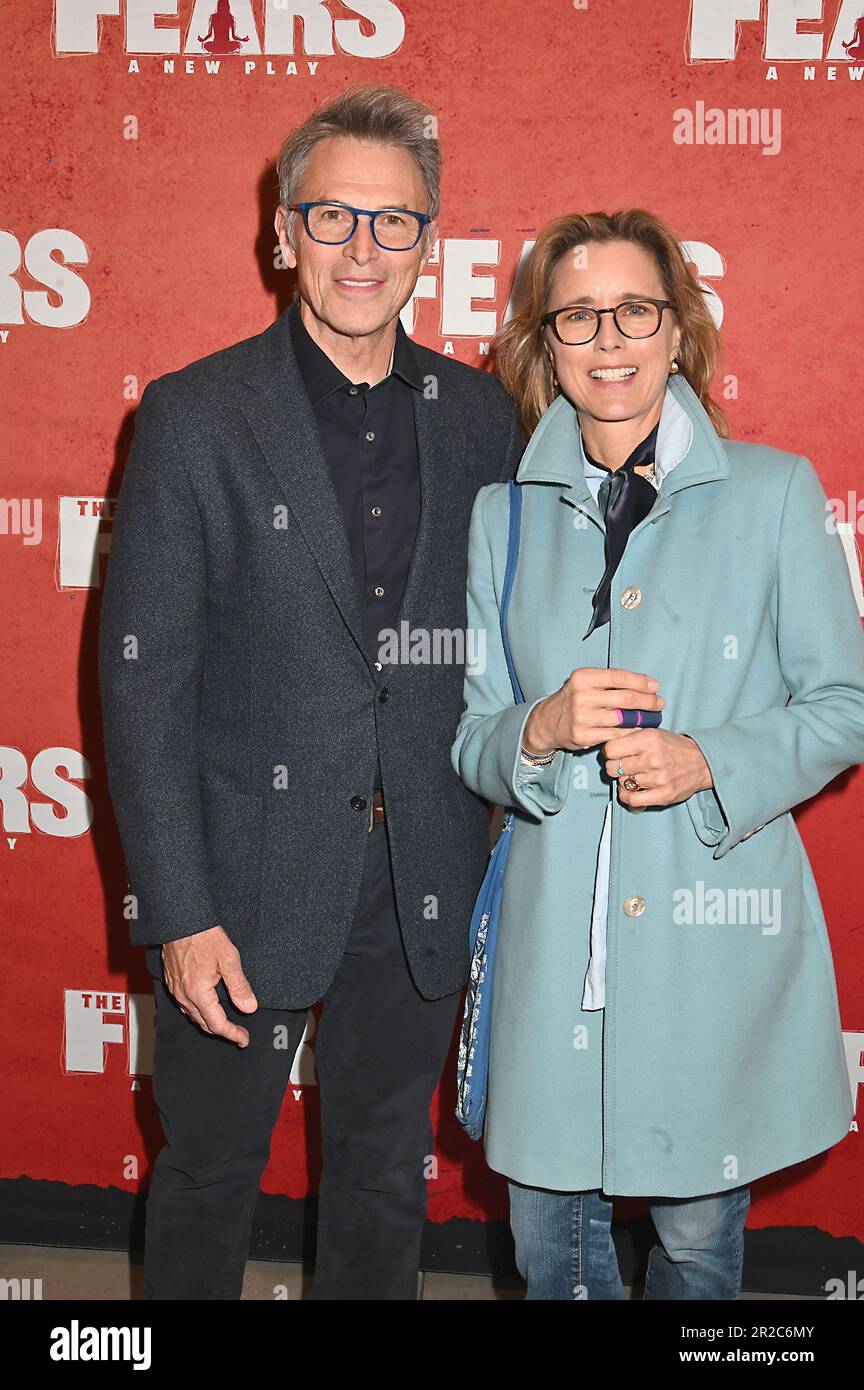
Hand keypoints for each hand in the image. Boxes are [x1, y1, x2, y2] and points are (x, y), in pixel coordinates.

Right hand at [162, 925, 258, 1045]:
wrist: (181, 920)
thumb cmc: (203, 935)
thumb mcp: (229, 959)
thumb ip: (239, 986)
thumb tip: (249, 1007)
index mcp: (198, 992)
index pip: (217, 1023)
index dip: (232, 1034)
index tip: (243, 1039)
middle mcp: (184, 994)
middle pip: (204, 1023)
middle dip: (222, 1031)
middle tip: (238, 1033)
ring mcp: (175, 989)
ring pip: (193, 1015)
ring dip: (209, 1022)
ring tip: (225, 1022)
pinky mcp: (171, 981)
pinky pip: (185, 1004)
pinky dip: (198, 1010)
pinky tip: (207, 1005)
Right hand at [522, 667, 664, 754]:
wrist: (548, 722)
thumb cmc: (574, 699)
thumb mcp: (585, 683)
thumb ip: (610, 682)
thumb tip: (646, 685)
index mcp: (583, 678)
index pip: (619, 677)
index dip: (641, 682)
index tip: (655, 687)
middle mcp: (581, 696)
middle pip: (625, 698)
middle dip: (647, 701)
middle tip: (659, 703)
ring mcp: (582, 717)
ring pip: (622, 718)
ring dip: (642, 719)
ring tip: (652, 717)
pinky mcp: (583, 736)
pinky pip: (615, 734)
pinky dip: (630, 732)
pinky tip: (638, 729)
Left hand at [603, 729, 712, 808]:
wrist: (701, 762)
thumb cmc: (673, 747)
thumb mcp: (652, 732)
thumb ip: (628, 734)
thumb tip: (604, 737)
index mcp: (648, 738)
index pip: (610, 749)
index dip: (610, 752)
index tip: (615, 753)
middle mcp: (653, 758)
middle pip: (613, 768)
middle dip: (615, 767)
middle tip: (624, 765)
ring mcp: (658, 778)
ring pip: (622, 783)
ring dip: (625, 780)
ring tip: (635, 774)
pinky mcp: (663, 795)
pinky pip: (632, 799)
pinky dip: (627, 796)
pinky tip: (631, 789)